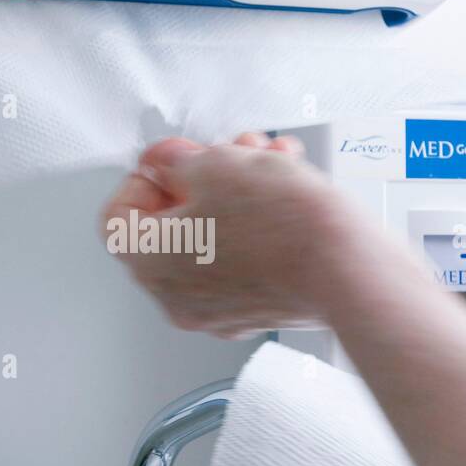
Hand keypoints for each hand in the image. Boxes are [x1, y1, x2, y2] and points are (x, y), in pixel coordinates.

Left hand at [100, 132, 365, 337]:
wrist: (347, 267)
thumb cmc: (283, 227)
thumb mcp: (216, 163)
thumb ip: (177, 160)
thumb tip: (167, 162)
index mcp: (148, 264)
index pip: (117, 217)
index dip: (145, 176)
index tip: (171, 159)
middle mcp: (176, 297)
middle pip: (171, 224)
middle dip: (202, 178)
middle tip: (226, 156)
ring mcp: (217, 309)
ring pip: (212, 236)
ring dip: (235, 192)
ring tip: (267, 163)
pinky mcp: (256, 309)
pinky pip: (242, 258)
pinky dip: (256, 223)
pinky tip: (283, 191)